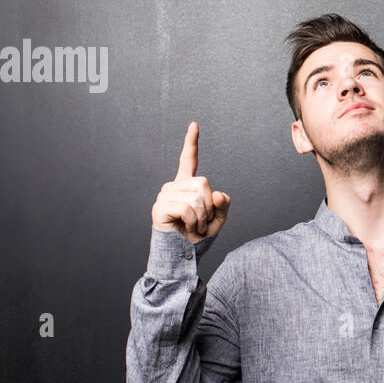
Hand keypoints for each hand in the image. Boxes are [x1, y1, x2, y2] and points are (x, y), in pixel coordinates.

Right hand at [151, 121, 231, 242]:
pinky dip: (194, 222)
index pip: (189, 160)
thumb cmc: (197, 240)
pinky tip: (188, 228)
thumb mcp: (217, 220)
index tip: (194, 125)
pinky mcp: (160, 206)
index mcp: (186, 186)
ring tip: (194, 227)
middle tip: (202, 222)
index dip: (192, 143)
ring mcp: (165, 195)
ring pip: (197, 196)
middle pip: (203, 182)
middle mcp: (174, 186)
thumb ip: (222, 204)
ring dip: (202, 217)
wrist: (182, 258)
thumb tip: (217, 193)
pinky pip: (188, 207)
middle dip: (209, 206)